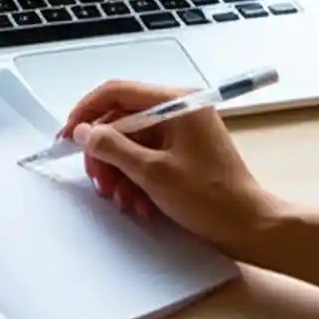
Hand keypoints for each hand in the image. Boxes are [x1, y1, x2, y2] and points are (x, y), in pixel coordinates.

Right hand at [60, 80, 281, 259]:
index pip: (116, 91)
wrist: (250, 227)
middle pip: (121, 120)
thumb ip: (112, 147)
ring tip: (122, 198)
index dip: (86, 112)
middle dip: (105, 153)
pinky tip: (139, 202)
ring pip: (130, 143)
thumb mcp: (152, 173)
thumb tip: (83, 131)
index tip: (68, 136)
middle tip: (98, 180)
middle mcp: (179, 110)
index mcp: (176, 103)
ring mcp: (181, 131)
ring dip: (120, 172)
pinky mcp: (182, 151)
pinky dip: (136, 179)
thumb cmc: (210, 198)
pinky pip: (146, 157)